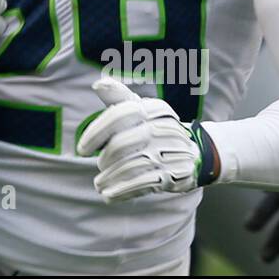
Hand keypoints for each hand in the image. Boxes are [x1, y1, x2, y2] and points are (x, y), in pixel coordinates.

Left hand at [76, 77, 219, 202]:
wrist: (197, 153)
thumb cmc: (158, 128)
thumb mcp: (143, 109)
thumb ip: (119, 98)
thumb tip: (98, 83)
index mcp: (153, 108)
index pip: (119, 114)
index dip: (96, 132)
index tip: (81, 149)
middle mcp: (163, 128)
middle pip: (122, 143)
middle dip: (105, 158)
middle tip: (98, 166)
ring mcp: (171, 152)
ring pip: (131, 165)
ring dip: (110, 178)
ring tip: (100, 184)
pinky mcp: (175, 174)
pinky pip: (144, 183)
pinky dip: (122, 191)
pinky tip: (110, 195)